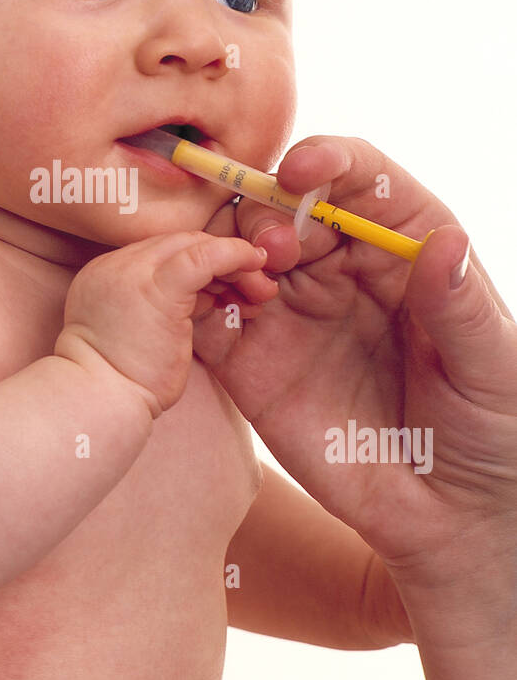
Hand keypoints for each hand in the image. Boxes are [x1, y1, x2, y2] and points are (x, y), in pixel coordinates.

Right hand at [56, 230, 275, 415]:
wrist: (98, 403)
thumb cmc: (119, 386)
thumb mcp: (133, 337)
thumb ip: (157, 309)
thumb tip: (200, 298)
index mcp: (104, 276)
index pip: (161, 254)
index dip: (199, 265)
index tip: (223, 290)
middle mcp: (115, 265)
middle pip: (178, 244)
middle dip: (221, 259)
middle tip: (254, 286)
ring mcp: (133, 270)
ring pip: (193, 245)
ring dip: (233, 263)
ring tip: (259, 292)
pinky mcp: (159, 286)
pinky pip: (205, 256)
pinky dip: (235, 254)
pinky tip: (255, 264)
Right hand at [192, 136, 516, 599]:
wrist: (449, 518)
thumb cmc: (492, 432)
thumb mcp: (493, 368)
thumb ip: (460, 307)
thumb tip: (444, 243)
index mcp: (402, 247)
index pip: (358, 180)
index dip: (327, 161)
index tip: (303, 170)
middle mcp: (341, 267)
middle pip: (284, 205)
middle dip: (267, 207)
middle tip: (273, 248)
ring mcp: (291, 312)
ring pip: (235, 248)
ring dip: (226, 247)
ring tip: (248, 280)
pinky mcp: (250, 363)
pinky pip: (207, 315)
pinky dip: (192, 298)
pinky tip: (209, 308)